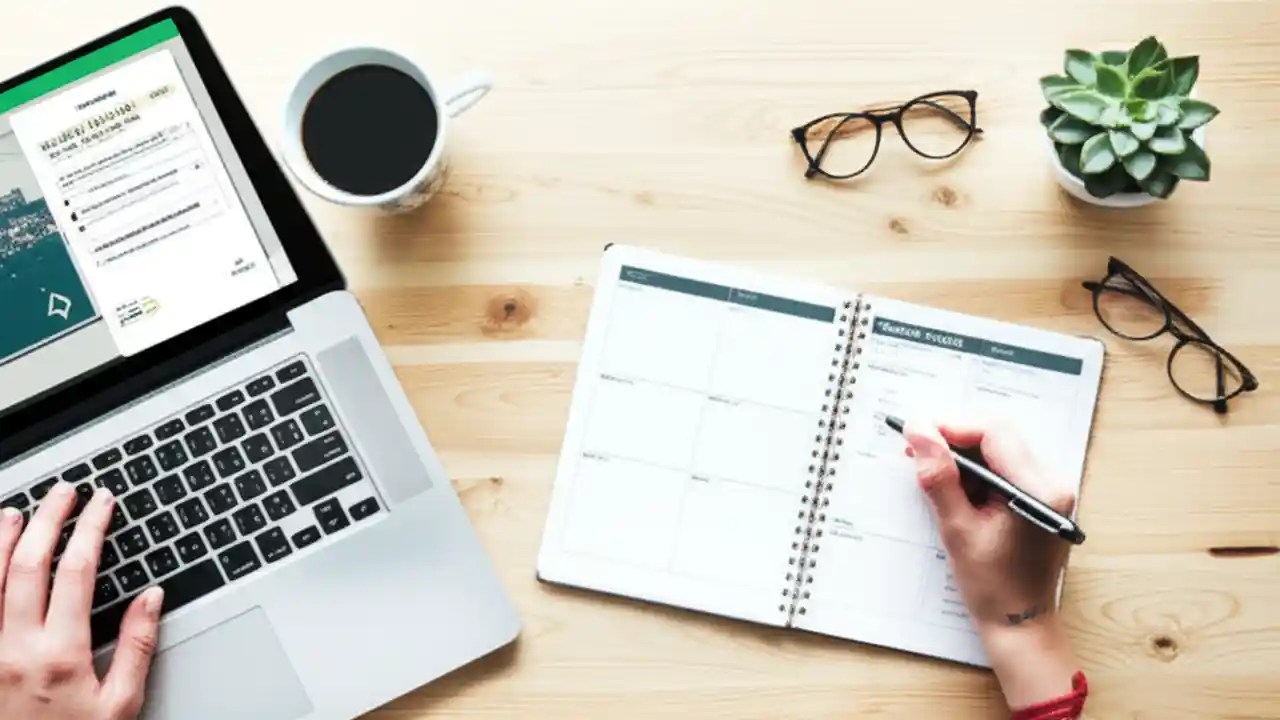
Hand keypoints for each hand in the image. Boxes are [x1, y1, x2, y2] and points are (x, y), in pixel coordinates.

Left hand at [0, 483, 162, 719]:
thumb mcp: (120, 707)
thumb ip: (137, 647)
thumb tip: (152, 597)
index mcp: (60, 654)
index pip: (76, 569)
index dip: (91, 527)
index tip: (103, 502)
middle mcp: (14, 648)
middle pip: (26, 562)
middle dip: (47, 518)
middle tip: (64, 492)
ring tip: (15, 512)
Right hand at [903, 420, 1076, 709]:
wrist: (1020, 623)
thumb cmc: (993, 586)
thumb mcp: (958, 530)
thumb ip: (939, 478)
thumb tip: (919, 435)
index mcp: (1040, 491)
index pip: (995, 434)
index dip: (952, 426)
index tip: (917, 432)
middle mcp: (1053, 483)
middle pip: (999, 436)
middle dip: (955, 437)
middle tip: (917, 448)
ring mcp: (1049, 490)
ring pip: (1000, 449)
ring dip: (964, 453)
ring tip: (930, 468)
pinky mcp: (1039, 497)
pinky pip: (1005, 467)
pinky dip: (976, 469)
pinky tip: (953, 484)